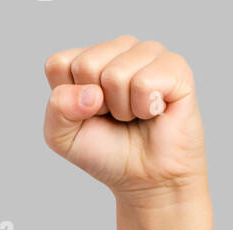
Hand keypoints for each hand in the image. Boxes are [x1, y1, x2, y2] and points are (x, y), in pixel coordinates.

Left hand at [43, 37, 206, 205]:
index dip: (67, 101)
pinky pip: (144, 83)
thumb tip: (91, 93)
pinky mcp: (175, 67)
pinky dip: (144, 109)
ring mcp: (148, 53)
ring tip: (134, 115)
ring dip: (121, 109)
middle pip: (86, 64)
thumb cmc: (104, 151)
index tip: (86, 114)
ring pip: (115, 74)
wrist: (144, 177)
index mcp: (87, 59)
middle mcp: (118, 49)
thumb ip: (57, 109)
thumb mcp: (63, 137)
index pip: (58, 63)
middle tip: (113, 116)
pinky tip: (153, 112)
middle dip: (95, 105)